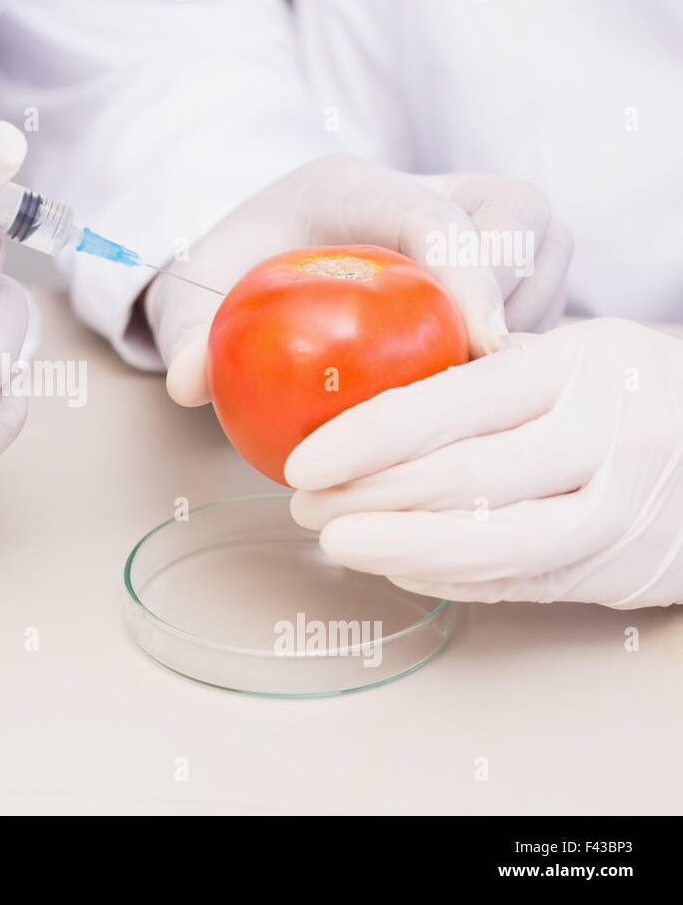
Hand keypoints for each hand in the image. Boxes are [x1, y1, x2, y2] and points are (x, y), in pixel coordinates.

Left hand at [147, 155, 572, 404]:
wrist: (256, 255)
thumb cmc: (228, 277)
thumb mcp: (193, 301)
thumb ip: (187, 336)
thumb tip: (190, 383)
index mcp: (348, 185)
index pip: (429, 213)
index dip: (466, 272)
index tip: (479, 346)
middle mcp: (422, 184)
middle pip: (516, 210)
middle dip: (513, 291)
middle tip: (476, 378)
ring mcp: (467, 211)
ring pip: (547, 242)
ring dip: (530, 315)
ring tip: (480, 388)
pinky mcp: (494, 247)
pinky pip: (546, 279)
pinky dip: (529, 330)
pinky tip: (485, 388)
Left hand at [287, 318, 682, 607]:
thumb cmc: (629, 389)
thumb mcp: (573, 350)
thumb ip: (485, 369)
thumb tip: (363, 388)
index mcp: (580, 363)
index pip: (450, 406)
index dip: (364, 439)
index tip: (302, 460)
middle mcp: (608, 434)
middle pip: (460, 480)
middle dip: (365, 498)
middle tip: (304, 503)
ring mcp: (621, 509)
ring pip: (489, 544)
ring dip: (395, 549)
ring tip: (335, 540)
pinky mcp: (621, 566)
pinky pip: (516, 580)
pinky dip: (445, 576)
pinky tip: (395, 563)